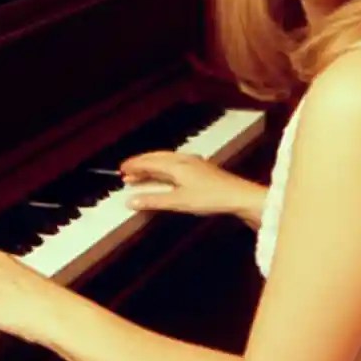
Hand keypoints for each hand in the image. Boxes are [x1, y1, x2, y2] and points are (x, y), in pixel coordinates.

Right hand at [119, 150, 265, 222]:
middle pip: (156, 158)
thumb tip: (132, 201)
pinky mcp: (201, 169)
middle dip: (141, 165)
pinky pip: (175, 164)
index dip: (134, 165)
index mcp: (176, 164)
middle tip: (127, 172)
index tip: (122, 170)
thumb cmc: (212, 197)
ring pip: (166, 161)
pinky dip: (164, 169)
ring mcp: (193, 163)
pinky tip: (165, 175)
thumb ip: (154, 200)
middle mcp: (183, 160)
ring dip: (152, 167)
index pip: (149, 162)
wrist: (238, 196)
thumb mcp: (178, 201)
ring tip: (142, 175)